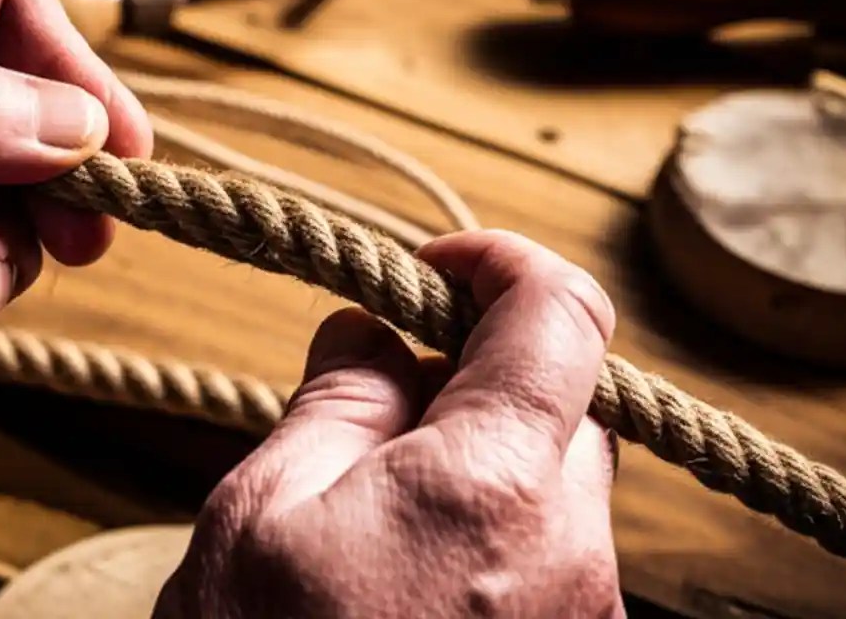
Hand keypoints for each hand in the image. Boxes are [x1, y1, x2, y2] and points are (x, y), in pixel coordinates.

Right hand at [154, 230, 622, 617]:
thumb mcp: (261, 517)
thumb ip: (337, 404)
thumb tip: (370, 334)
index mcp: (495, 488)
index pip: (563, 314)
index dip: (500, 263)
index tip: (433, 269)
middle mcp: (572, 554)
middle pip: (564, 400)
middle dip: (477, 373)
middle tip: (375, 395)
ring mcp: (583, 617)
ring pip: (554, 481)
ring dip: (477, 456)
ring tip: (369, 500)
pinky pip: (548, 553)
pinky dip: (488, 525)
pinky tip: (403, 565)